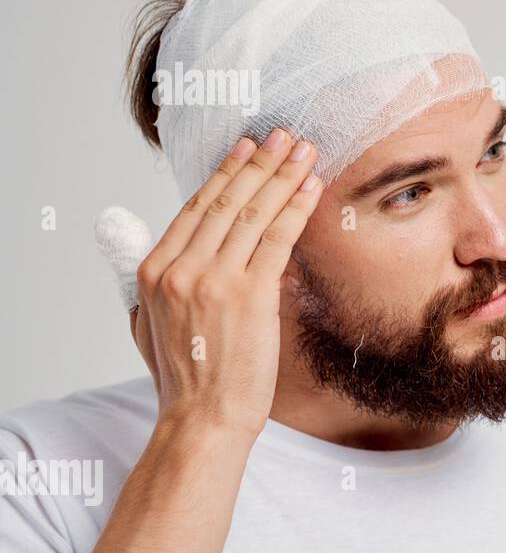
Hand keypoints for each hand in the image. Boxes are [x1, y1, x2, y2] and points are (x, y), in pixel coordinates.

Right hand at [130, 130, 320, 438]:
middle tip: (281, 135)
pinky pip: (278, 239)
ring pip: (253, 213)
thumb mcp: (146, 324)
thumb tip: (153, 250)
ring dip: (282, 176)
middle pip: (225, 201)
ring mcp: (215, 280)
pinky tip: (312, 188)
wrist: (203, 417)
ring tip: (303, 150)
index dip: (225, 174)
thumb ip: (148, 284)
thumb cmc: (184, 376)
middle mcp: (181, 268)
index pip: (194, 208)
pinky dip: (296, 209)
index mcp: (154, 270)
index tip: (245, 149)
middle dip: (258, 163)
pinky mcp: (250, 295)